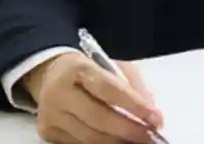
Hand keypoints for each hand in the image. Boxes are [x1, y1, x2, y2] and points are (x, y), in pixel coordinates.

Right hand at [24, 52, 163, 143]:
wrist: (50, 75)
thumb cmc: (90, 71)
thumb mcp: (113, 67)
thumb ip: (133, 86)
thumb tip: (151, 112)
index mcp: (78, 69)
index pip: (109, 89)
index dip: (134, 105)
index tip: (156, 118)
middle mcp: (59, 93)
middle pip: (98, 117)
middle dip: (128, 130)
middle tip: (150, 136)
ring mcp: (51, 115)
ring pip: (89, 137)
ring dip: (118, 142)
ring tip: (138, 142)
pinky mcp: (47, 132)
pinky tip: (118, 143)